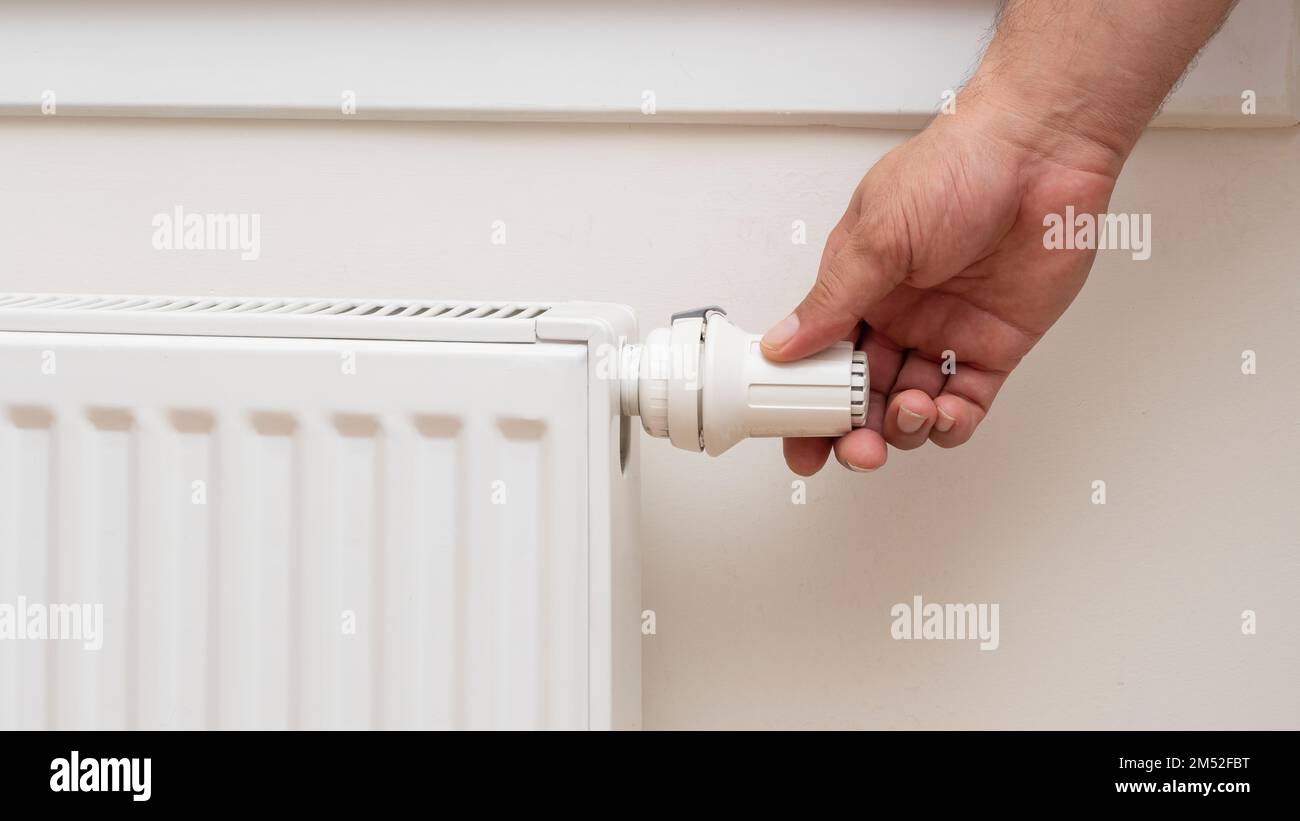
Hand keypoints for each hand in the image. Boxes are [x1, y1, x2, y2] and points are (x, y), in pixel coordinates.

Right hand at [760, 99, 1120, 474]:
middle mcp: (897, 315)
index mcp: (857, 286)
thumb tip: (783, 345)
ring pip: (912, 408)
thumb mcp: (876, 236)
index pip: (818, 360)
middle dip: (852, 431)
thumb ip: (832, 301)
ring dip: (904, 427)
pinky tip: (944, 414)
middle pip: (862, 396)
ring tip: (910, 413)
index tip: (796, 436)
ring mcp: (944, 333)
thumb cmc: (957, 168)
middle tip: (854, 447)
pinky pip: (967, 403)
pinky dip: (953, 422)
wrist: (1041, 152)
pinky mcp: (994, 347)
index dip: (803, 404)